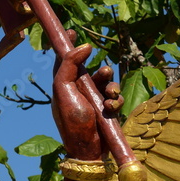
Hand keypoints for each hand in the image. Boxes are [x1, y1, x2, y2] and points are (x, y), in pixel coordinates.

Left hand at [51, 31, 122, 158]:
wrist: (87, 149)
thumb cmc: (72, 120)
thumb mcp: (63, 89)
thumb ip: (70, 65)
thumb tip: (85, 45)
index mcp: (63, 85)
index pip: (64, 60)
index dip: (68, 45)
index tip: (72, 31)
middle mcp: (77, 91)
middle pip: (91, 70)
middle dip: (101, 71)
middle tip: (104, 73)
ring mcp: (92, 100)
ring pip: (107, 83)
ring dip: (112, 86)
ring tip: (110, 95)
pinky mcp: (106, 110)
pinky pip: (115, 97)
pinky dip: (116, 100)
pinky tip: (112, 107)